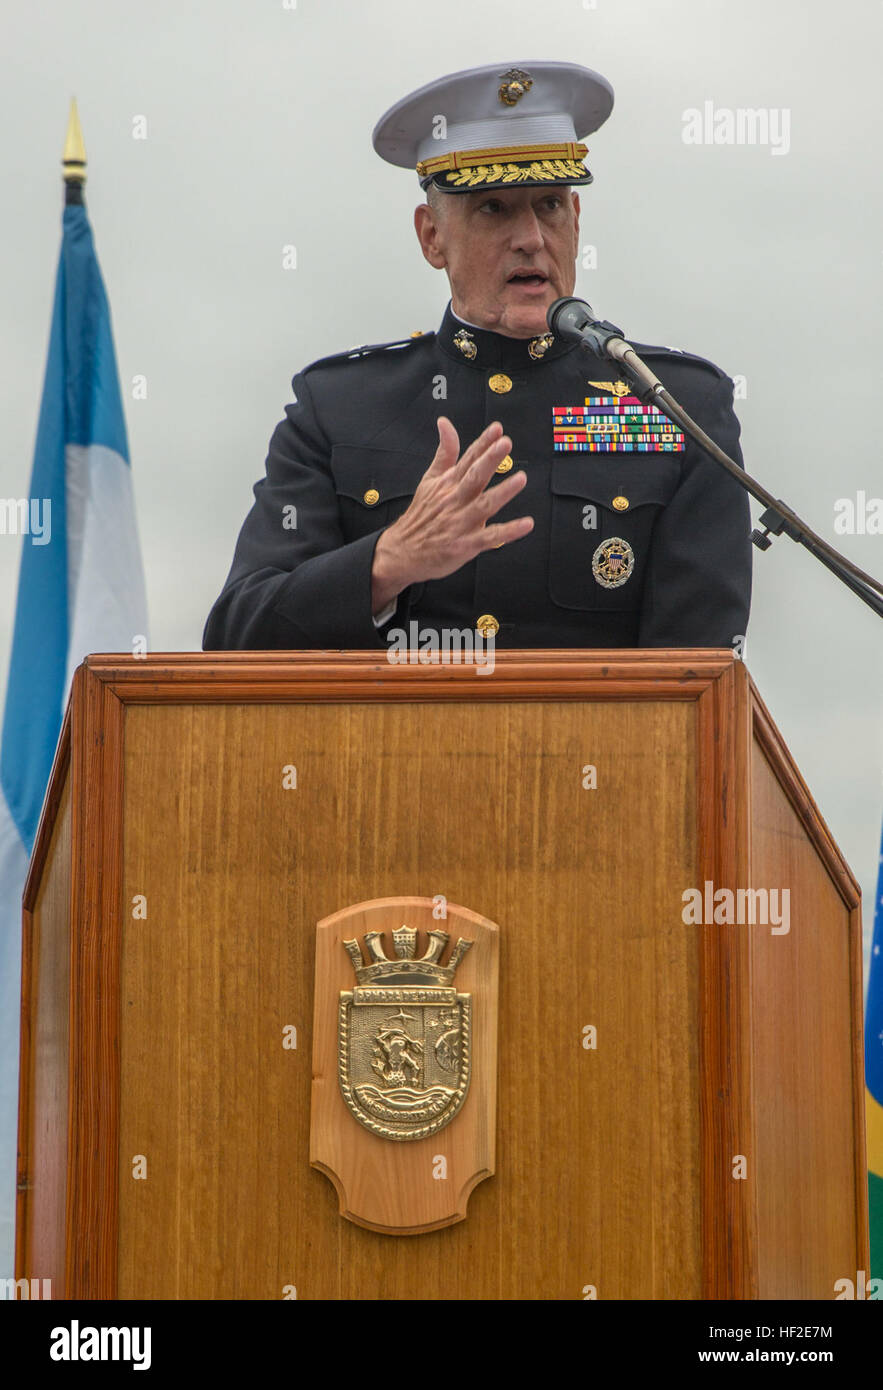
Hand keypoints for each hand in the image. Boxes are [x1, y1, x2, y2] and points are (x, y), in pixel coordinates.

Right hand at [371, 417, 533, 614]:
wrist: (402, 552)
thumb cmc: (421, 516)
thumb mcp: (429, 480)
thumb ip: (445, 452)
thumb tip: (445, 422)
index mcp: (448, 484)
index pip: (467, 459)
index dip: (483, 443)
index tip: (497, 430)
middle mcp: (454, 500)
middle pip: (474, 477)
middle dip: (490, 459)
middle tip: (505, 444)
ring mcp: (460, 523)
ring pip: (484, 505)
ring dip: (503, 492)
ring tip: (520, 478)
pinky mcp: (465, 545)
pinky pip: (490, 538)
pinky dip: (509, 532)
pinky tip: (526, 524)